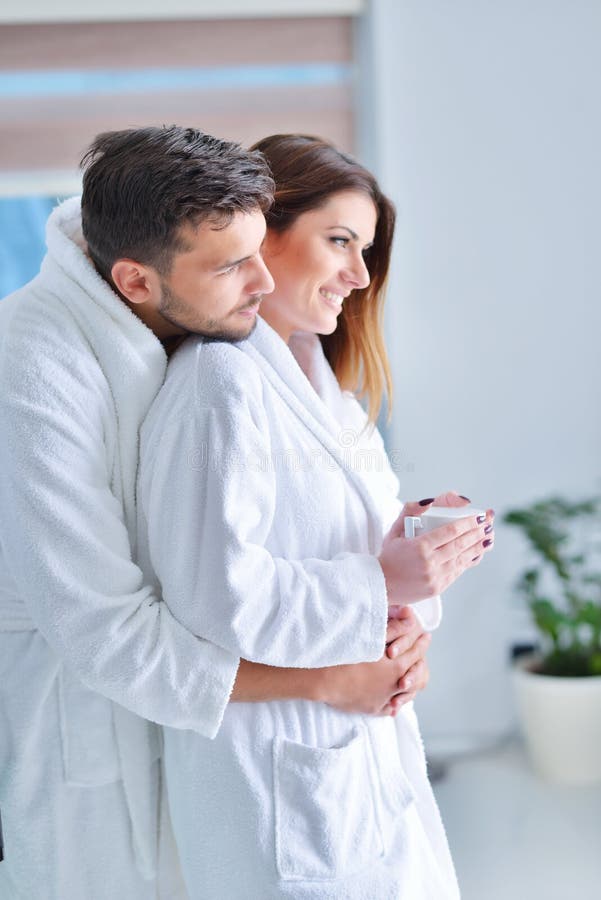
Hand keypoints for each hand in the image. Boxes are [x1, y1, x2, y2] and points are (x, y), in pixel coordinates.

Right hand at [315, 607, 430, 715]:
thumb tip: (411, 619)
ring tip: (410, 677)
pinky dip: (394, 702)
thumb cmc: (345, 656)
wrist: (324, 680)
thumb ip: (395, 628)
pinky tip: (394, 699)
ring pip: (406, 694)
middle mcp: (394, 685)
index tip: (425, 636)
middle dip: (419, 662)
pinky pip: (390, 707)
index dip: (421, 642)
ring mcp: (384, 700)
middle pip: (415, 673)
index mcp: (396, 666)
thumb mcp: (372, 638)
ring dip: (410, 684)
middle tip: (422, 655)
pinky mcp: (373, 709)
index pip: (416, 652)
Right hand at [379, 492, 494, 605]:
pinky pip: (458, 571)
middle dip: (477, 532)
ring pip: (462, 559)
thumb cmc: (389, 555)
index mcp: (419, 547)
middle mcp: (429, 563)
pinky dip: (469, 560)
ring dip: (478, 547)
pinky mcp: (438, 587)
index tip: (478, 516)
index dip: (467, 523)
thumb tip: (429, 501)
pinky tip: (477, 552)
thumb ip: (410, 511)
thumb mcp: (394, 530)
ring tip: (489, 537)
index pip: (450, 532)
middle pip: (460, 545)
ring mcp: (435, 577)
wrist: (382, 584)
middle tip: (488, 523)